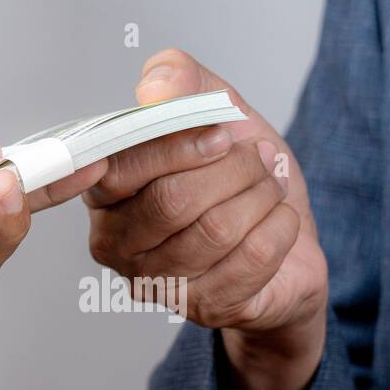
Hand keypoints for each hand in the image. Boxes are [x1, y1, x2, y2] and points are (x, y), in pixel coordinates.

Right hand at [86, 48, 329, 389]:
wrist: (285, 235)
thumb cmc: (237, 177)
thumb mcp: (215, 112)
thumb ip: (182, 81)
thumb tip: (155, 86)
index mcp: (103, 192)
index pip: (120, 169)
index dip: (177, 145)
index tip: (224, 130)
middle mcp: (116, 243)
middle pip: (173, 201)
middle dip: (234, 170)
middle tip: (260, 158)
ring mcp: (157, 283)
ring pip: (216, 230)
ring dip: (261, 196)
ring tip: (271, 185)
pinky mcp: (205, 308)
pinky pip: (252, 258)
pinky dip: (281, 227)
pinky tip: (280, 220)